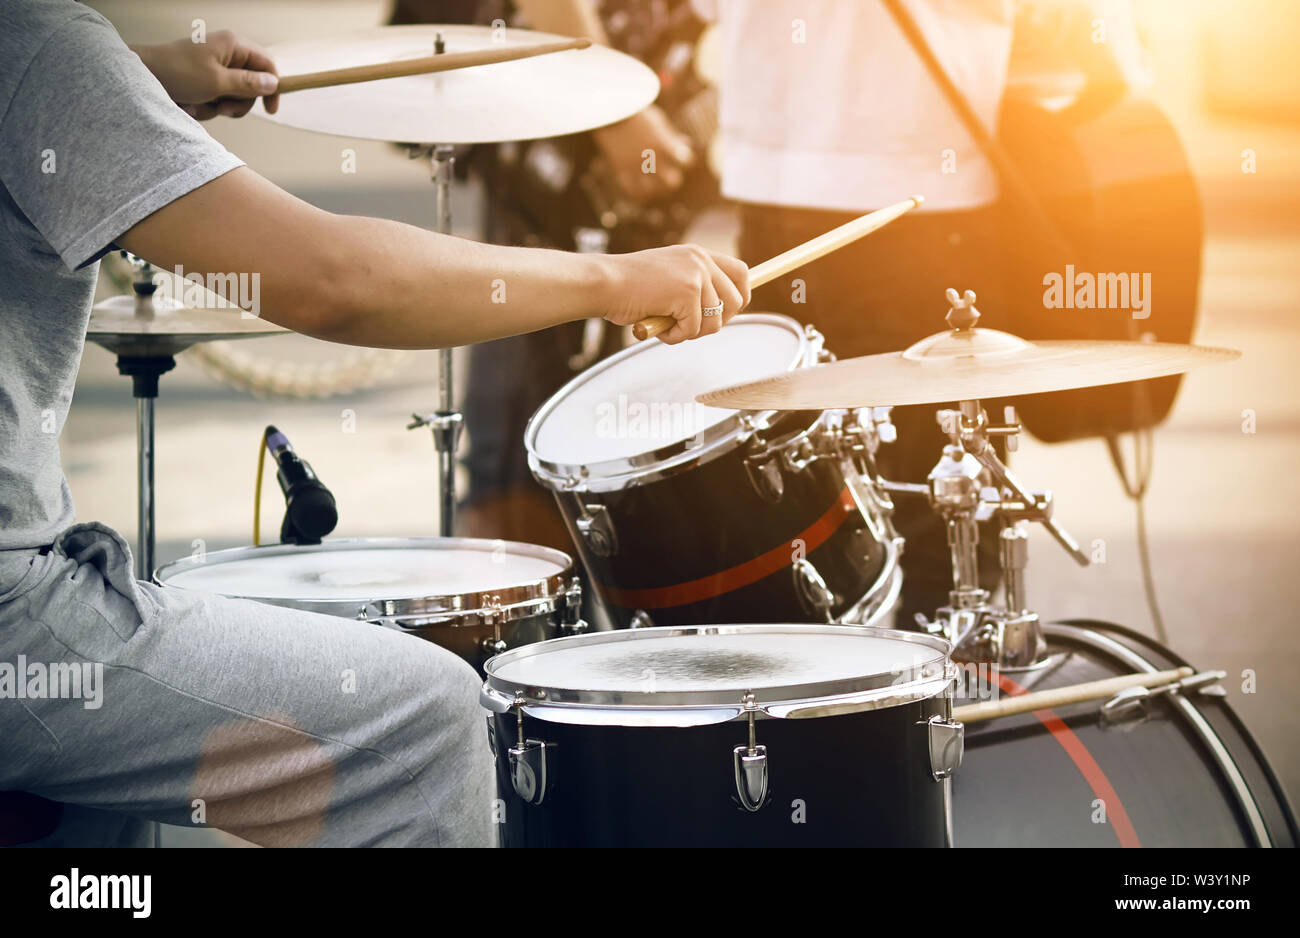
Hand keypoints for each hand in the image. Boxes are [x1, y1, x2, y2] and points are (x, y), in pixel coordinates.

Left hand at [133, 30, 279, 120]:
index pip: (267, 65)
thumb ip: (249, 84)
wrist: (142, 76)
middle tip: (222, 109)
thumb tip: (273, 83)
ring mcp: (214, 67)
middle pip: (251, 85)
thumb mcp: (218, 82)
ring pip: (233, 96)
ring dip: (218, 107)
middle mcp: (226, 54)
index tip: (269, 110)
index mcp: (234, 45)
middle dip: (238, 103)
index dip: (272, 87)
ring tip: (199, 104)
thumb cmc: (178, 72)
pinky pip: (216, 99)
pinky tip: (189, 103)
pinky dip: (205, 106)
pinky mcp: (203, 79)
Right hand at [591, 106, 694, 202]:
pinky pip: (631, 189)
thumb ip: (672, 136)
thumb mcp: (659, 122)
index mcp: (663, 144)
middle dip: (673, 177)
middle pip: (673, 181)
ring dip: (655, 186)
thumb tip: (685, 144)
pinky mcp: (620, 169)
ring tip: (653, 182)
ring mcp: (635, 166)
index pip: (686, 161)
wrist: (610, 110)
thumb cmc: (638, 113)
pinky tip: (638, 185)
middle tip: (669, 174)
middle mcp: (652, 158)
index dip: (686, 159)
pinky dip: (637, 189)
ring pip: (652, 190)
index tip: (680, 155)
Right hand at [598, 244, 750, 344]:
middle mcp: (701, 261)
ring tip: (666, 325)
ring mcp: (696, 275)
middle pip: (736, 301)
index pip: (741, 272)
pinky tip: (657, 325)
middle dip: (717, 322)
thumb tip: (718, 314)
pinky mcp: (687, 293)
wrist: (604, 283)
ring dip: (691, 332)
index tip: (728, 313)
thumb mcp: (668, 279)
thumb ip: (692, 289)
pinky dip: (675, 336)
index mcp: (698, 254)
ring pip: (715, 322)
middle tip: (690, 327)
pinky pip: (693, 329)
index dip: (741, 296)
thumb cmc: (627, 287)